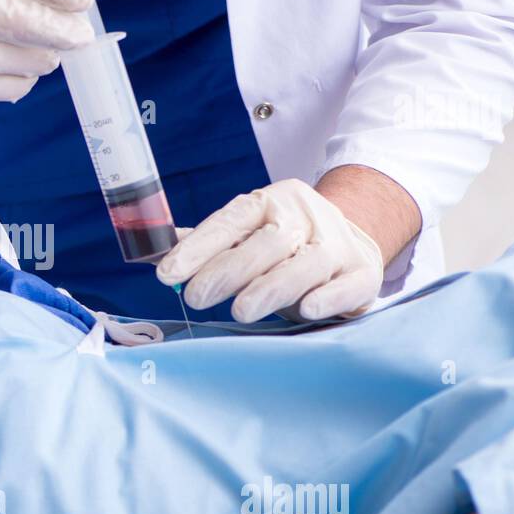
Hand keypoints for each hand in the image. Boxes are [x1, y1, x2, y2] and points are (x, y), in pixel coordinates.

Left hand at [155, 178, 384, 321]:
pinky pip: (347, 285)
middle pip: (267, 242)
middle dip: (229, 271)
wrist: (351, 241)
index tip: (167, 273)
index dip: (198, 247)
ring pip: (306, 264)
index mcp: (270, 202)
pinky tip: (307, 309)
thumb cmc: (283, 246)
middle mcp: (305, 217)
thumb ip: (205, 245)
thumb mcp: (245, 236)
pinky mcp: (362, 273)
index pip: (231, 220)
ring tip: (241, 311)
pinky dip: (328, 297)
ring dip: (271, 287)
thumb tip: (151, 254)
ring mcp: (337, 244)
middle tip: (196, 297)